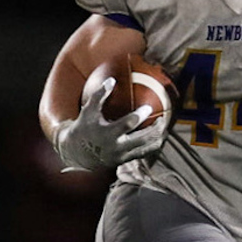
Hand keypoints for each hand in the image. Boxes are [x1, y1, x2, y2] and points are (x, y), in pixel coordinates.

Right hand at [51, 77, 168, 171]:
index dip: (140, 116)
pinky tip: (158, 135)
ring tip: (163, 125)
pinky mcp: (125, 161)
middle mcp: (116, 147)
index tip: (149, 107)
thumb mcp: (88, 111)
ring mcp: (122, 156)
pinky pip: (144, 153)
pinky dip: (153, 144)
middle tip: (163, 117)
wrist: (78, 153)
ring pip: (147, 148)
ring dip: (158, 137)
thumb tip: (112, 79)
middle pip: (143, 139)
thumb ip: (99, 95)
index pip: (128, 125)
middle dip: (156, 128)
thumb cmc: (84, 127)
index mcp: (107, 134)